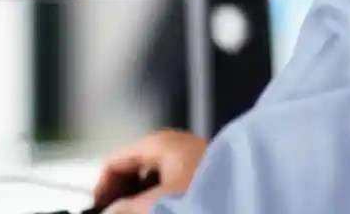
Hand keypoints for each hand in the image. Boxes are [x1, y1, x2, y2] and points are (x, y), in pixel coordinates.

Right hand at [93, 130, 208, 213]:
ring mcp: (195, 157)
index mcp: (160, 143)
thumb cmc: (210, 191)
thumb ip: (124, 209)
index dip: (101, 188)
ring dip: (142, 198)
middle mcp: (177, 144)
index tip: (97, 210)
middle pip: (135, 170)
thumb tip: (110, 213)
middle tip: (118, 213)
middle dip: (123, 195)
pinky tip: (164, 209)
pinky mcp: (209, 173)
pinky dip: (162, 198)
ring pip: (155, 179)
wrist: (252, 198)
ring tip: (140, 213)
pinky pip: (174, 184)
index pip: (116, 160)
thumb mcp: (154, 205)